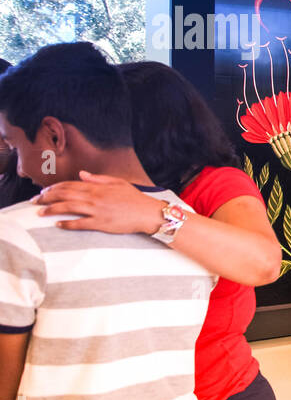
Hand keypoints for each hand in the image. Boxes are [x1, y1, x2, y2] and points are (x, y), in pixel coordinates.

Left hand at [34, 171, 166, 233]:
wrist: (148, 213)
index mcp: (98, 187)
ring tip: (40, 212)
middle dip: (46, 197)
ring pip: (68, 207)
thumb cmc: (135, 198)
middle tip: (34, 201)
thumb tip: (81, 174)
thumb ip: (98, 178)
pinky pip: (80, 223)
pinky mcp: (101, 223)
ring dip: (52, 209)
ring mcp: (97, 210)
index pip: (70, 185)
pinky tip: (58, 225)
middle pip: (64, 195)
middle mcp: (95, 197)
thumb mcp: (118, 183)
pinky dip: (67, 224)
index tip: (43, 192)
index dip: (54, 188)